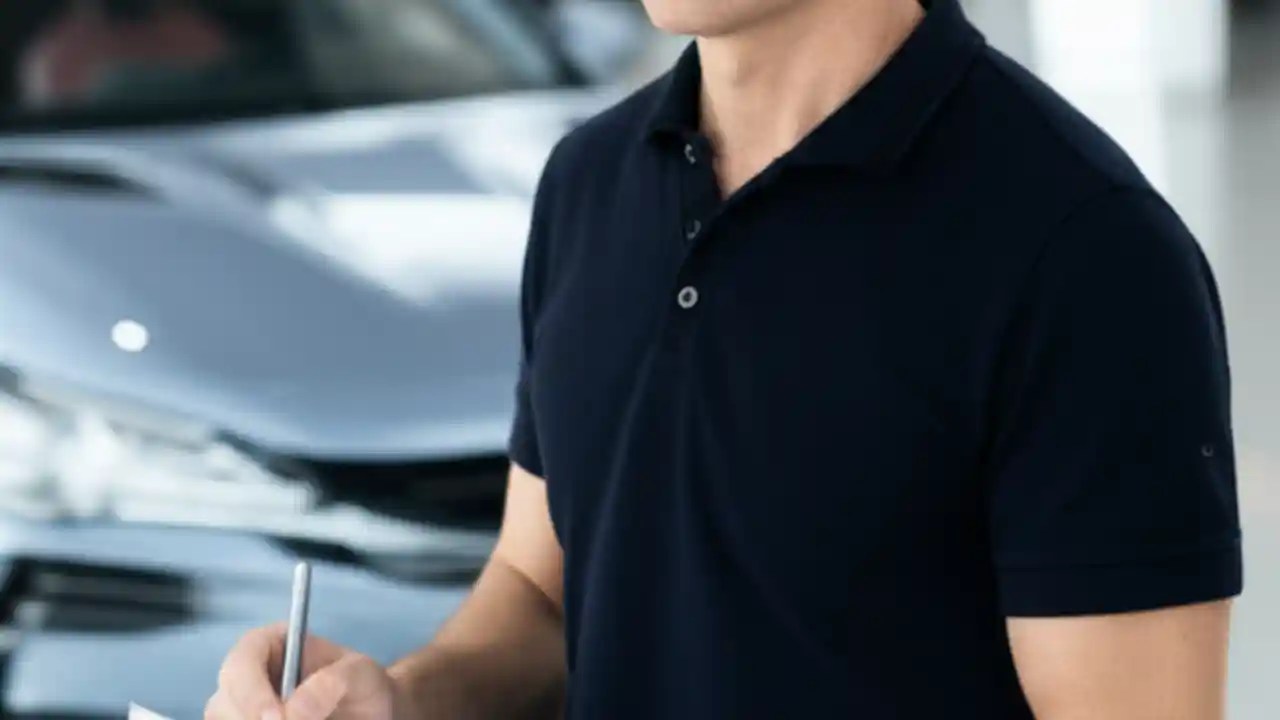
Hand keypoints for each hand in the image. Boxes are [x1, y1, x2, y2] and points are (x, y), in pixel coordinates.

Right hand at [206, 622, 401, 719]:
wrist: (371, 713)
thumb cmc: (364, 686)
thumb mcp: (362, 673)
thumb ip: (336, 680)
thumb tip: (296, 708)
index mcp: (268, 646)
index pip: (242, 661)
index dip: (251, 692)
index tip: (278, 718)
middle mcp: (246, 680)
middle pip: (222, 704)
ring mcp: (241, 711)